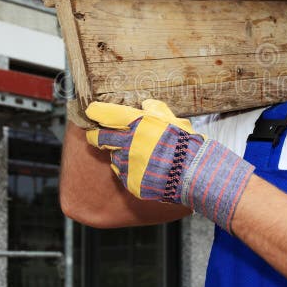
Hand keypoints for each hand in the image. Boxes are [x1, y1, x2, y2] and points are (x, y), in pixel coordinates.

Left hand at [85, 99, 253, 231]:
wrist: (196, 173)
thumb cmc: (188, 144)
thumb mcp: (174, 120)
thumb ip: (157, 110)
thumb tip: (145, 105)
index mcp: (138, 123)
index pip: (106, 114)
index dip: (96, 112)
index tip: (91, 111)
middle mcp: (128, 142)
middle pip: (99, 137)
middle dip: (94, 135)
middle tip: (94, 134)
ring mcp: (128, 164)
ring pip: (114, 157)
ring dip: (121, 155)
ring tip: (142, 156)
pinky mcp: (131, 182)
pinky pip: (124, 174)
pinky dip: (131, 171)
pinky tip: (148, 169)